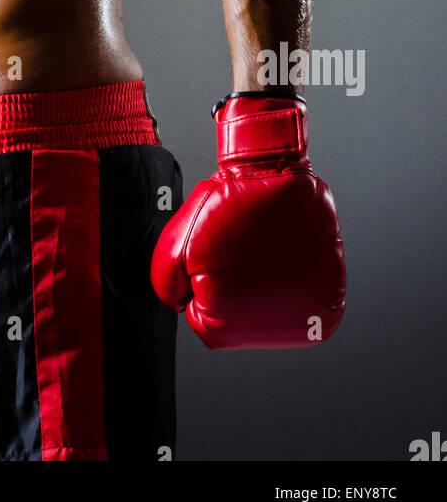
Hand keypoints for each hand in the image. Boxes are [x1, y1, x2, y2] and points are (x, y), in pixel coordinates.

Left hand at [150, 92, 346, 348]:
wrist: (273, 172)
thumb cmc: (227, 206)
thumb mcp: (175, 246)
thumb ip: (168, 286)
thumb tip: (185, 308)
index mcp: (230, 323)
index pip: (207, 322)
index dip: (204, 285)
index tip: (217, 257)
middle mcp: (274, 329)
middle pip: (243, 321)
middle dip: (235, 289)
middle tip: (239, 253)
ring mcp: (307, 316)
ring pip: (275, 311)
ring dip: (268, 286)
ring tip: (264, 251)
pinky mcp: (332, 298)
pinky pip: (306, 302)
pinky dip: (295, 280)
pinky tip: (286, 254)